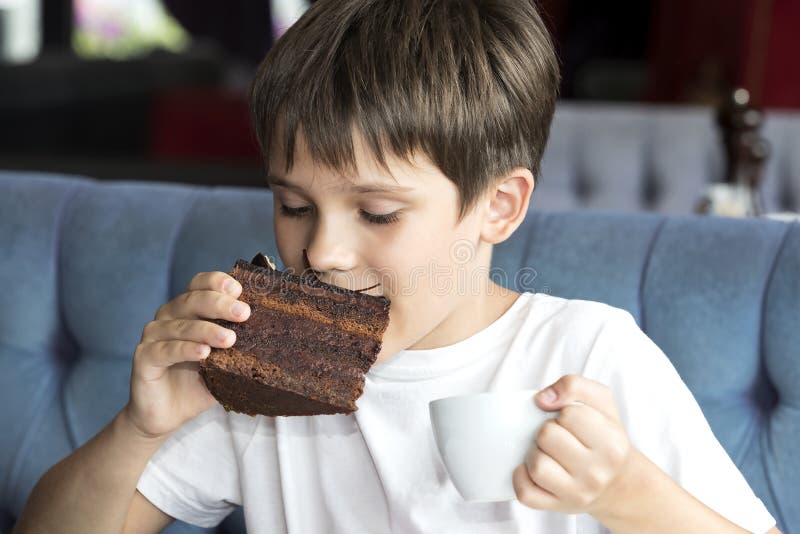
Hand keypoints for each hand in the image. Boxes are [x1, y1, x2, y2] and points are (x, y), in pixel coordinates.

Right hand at [122, 271, 250, 439]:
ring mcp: (154, 335)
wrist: (166, 415)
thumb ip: (242, 346)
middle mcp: (169, 316)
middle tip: (244, 313)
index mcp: (189, 309)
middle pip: (193, 300)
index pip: (200, 284)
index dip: (217, 282)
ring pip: (181, 325)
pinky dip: (186, 349)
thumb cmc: (199, 383)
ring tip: (230, 339)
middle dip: (220, 304)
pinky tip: (204, 353)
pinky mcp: (144, 357)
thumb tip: (277, 335)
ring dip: (207, 329)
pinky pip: (166, 349)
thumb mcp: (226, 362)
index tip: (239, 289)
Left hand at [513, 374, 633, 516]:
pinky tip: (531, 469)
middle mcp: (597, 472)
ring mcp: (578, 493)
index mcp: (611, 443)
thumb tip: (542, 399)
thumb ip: (574, 385)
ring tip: (548, 452)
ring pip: (536, 465)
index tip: (570, 420)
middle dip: (547, 431)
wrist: (618, 483)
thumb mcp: (601, 402)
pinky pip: (525, 492)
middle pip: (547, 436)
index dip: (563, 412)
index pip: (569, 415)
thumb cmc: (604, 437)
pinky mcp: (559, 506)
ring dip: (534, 453)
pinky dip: (521, 477)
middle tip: (558, 437)